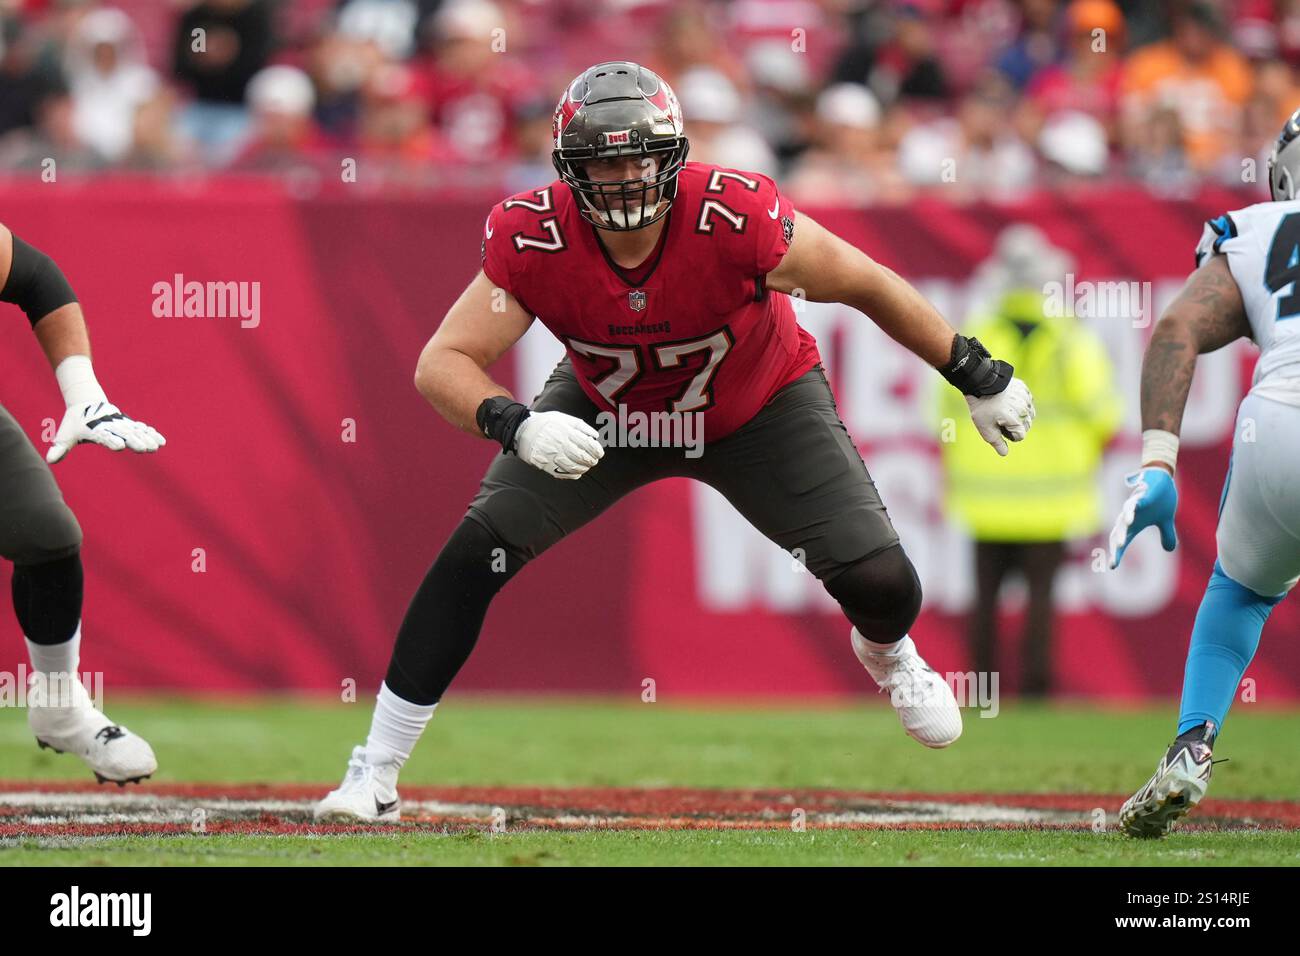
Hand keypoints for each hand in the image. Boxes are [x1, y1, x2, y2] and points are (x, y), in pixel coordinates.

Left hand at [47, 400, 165, 463]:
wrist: (86, 402)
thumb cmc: (74, 422)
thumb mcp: (65, 434)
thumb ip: (59, 447)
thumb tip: (50, 460)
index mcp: (94, 429)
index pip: (103, 435)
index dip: (110, 440)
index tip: (119, 446)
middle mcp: (109, 425)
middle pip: (123, 433)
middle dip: (134, 441)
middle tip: (144, 449)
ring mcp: (120, 424)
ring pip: (135, 431)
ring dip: (147, 438)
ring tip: (157, 447)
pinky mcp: (127, 424)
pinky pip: (141, 428)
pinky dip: (151, 433)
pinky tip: (161, 441)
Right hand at [514, 410, 603, 478]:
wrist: (522, 431)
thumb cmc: (545, 423)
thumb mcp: (563, 418)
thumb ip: (580, 426)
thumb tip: (595, 436)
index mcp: (566, 432)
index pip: (587, 444)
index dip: (596, 451)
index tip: (600, 453)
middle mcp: (560, 445)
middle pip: (582, 457)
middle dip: (591, 460)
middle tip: (594, 461)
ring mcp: (553, 456)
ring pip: (574, 467)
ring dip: (584, 468)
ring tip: (587, 466)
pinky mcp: (546, 465)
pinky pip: (563, 474)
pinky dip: (573, 475)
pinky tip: (578, 473)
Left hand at [965, 377, 1034, 455]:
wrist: (981, 382)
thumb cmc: (982, 407)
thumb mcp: (985, 428)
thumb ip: (997, 442)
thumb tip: (1004, 453)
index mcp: (1017, 421)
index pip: (1020, 436)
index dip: (1008, 434)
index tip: (998, 427)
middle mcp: (1025, 410)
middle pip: (1026, 426)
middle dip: (1014, 425)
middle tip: (999, 418)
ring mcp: (1026, 398)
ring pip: (1029, 414)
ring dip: (1020, 415)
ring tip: (1004, 410)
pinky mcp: (1024, 389)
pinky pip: (1027, 401)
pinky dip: (1020, 404)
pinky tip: (1007, 401)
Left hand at [1108, 467, 1177, 568]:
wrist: (1161, 478)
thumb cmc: (1159, 500)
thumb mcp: (1166, 520)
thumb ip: (1166, 535)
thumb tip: (1170, 549)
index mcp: (1134, 524)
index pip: (1122, 541)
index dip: (1117, 553)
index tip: (1111, 566)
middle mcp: (1130, 515)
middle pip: (1119, 531)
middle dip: (1116, 544)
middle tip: (1114, 557)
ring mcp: (1134, 504)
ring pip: (1124, 518)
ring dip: (1122, 529)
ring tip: (1120, 542)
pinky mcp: (1142, 494)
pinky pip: (1136, 502)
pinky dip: (1133, 508)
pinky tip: (1132, 515)